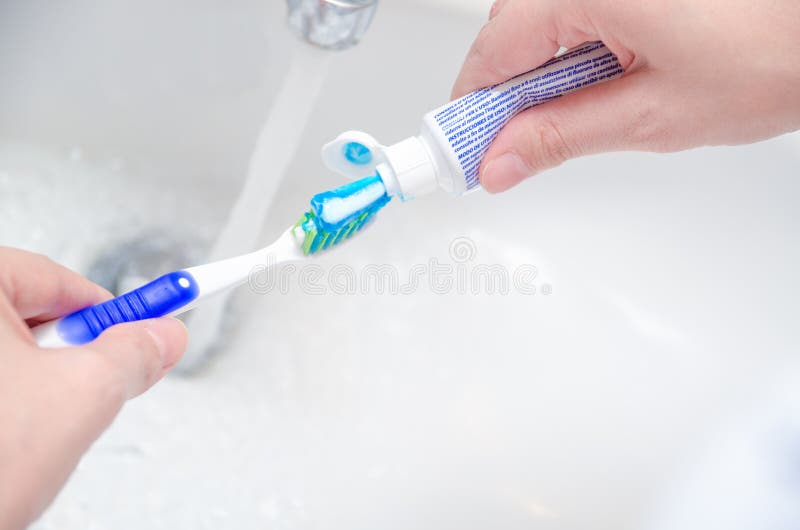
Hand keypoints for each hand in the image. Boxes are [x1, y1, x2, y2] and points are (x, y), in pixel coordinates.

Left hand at [0, 248, 186, 529]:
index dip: (108, 308)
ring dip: (38, 386)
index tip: (147, 320)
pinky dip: (10, 404)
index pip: (56, 278)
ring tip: (33, 426)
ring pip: (8, 356)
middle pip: (29, 316)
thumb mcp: (82, 394)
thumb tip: (162, 335)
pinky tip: (10, 440)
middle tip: (82, 386)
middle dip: (68, 355)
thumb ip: (134, 353)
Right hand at [453, 0, 799, 192]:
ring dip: (540, 72)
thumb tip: (500, 159)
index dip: (471, 108)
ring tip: (566, 115)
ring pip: (541, 17)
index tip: (463, 148)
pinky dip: (574, 48)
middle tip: (509, 146)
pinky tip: (596, 79)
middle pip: (510, 30)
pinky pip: (576, 5)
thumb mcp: (652, 116)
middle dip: (505, 92)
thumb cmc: (777, 54)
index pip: (493, 51)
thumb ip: (560, 137)